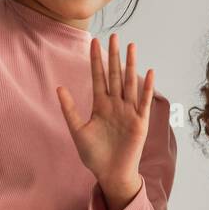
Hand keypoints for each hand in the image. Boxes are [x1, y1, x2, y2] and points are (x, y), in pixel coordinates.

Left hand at [56, 34, 154, 202]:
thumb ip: (69, 109)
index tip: (93, 41)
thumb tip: (59, 88)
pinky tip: (148, 72)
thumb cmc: (94, 155)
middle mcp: (116, 105)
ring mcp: (129, 112)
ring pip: (129, 83)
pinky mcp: (140, 122)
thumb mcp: (78, 130)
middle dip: (114, 56)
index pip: (98, 77)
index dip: (96, 60)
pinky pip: (144, 102)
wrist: (110, 174)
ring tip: (131, 46)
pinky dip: (146, 88)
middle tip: (115, 36)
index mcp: (100, 106)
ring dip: (131, 65)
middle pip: (114, 75)